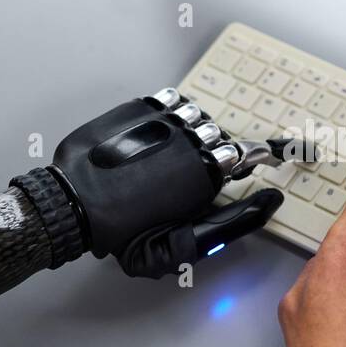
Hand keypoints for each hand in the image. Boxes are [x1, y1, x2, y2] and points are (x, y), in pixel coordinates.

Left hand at [50, 92, 279, 276]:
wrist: (75, 206)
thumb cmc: (124, 232)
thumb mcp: (181, 247)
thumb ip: (229, 226)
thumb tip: (270, 202)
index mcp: (205, 174)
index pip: (244, 153)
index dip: (247, 157)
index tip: (248, 161)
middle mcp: (190, 142)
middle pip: (218, 133)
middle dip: (210, 148)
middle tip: (189, 167)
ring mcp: (164, 121)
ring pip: (195, 113)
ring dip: (189, 129)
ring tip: (170, 149)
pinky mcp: (139, 108)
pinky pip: (170, 99)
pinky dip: (169, 111)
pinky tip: (156, 130)